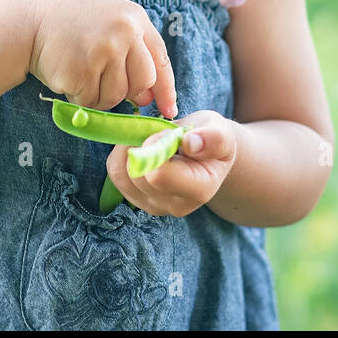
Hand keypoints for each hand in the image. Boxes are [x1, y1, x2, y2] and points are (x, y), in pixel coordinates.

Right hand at [26, 0, 176, 117]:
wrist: (27, 24)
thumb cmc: (70, 27)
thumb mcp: (109, 24)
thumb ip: (132, 52)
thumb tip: (148, 97)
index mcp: (135, 18)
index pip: (161, 60)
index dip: (166, 89)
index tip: (168, 110)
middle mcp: (125, 31)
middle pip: (143, 82)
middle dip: (128, 92)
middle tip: (105, 85)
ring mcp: (105, 50)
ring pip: (117, 95)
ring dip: (100, 95)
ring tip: (81, 73)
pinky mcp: (83, 70)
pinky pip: (91, 101)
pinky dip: (80, 97)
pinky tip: (68, 76)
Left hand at [107, 110, 237, 216]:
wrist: (204, 153)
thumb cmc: (211, 139)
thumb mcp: (221, 131)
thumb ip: (213, 138)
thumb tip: (191, 144)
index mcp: (201, 189)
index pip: (161, 177)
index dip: (156, 146)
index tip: (169, 132)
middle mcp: (176, 205)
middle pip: (138, 174)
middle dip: (143, 144)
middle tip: (160, 132)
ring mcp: (154, 206)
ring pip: (122, 174)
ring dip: (129, 148)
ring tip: (151, 138)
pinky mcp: (137, 200)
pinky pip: (115, 173)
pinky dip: (121, 154)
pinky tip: (141, 147)